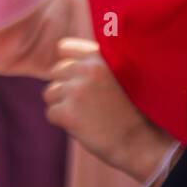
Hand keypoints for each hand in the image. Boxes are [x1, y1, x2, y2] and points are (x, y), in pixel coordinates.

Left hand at [43, 37, 175, 183]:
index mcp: (100, 56)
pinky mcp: (68, 112)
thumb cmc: (126, 108)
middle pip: (55, 72)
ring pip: (50, 93)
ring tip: (87, 113)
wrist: (136, 139)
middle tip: (88, 102)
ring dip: (63, 105)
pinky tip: (83, 124)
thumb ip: (92, 64)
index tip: (79, 78)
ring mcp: (77, 90)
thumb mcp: (116, 74)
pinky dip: (63, 121)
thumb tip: (58, 61)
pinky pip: (51, 113)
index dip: (68, 63)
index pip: (64, 47)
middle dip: (65, 87)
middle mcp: (87, 69)